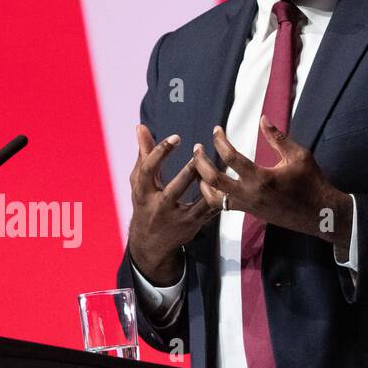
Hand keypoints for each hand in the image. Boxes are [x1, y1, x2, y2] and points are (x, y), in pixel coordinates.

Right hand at [128, 125, 218, 283]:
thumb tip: (141, 126)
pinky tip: (227, 181)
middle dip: (187, 173)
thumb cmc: (145, 203)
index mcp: (143, 193)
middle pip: (173, 191)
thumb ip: (144, 154)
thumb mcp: (139, 181)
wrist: (150, 241)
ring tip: (218, 165)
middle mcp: (159, 207)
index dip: (160, 153)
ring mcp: (177, 218)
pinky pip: (209, 210)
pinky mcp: (193, 224)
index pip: (148, 171)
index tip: (175, 137)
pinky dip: (219, 196)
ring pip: (195, 203)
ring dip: (207, 185)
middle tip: (199, 152)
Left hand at [193, 117, 352, 255]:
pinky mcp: (249, 213)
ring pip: (213, 198)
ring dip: (202, 183)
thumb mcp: (299, 155)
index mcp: (261, 178)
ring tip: (197, 169)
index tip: (216, 130)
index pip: (231, 158)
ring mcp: (247, 206)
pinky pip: (223, 206)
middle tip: (197, 149)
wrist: (320, 214)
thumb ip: (278, 138)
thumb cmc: (312, 182)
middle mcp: (250, 194)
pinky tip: (211, 184)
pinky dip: (213, 195)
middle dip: (201, 163)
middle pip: (213, 180)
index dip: (220, 141)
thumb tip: (262, 119)